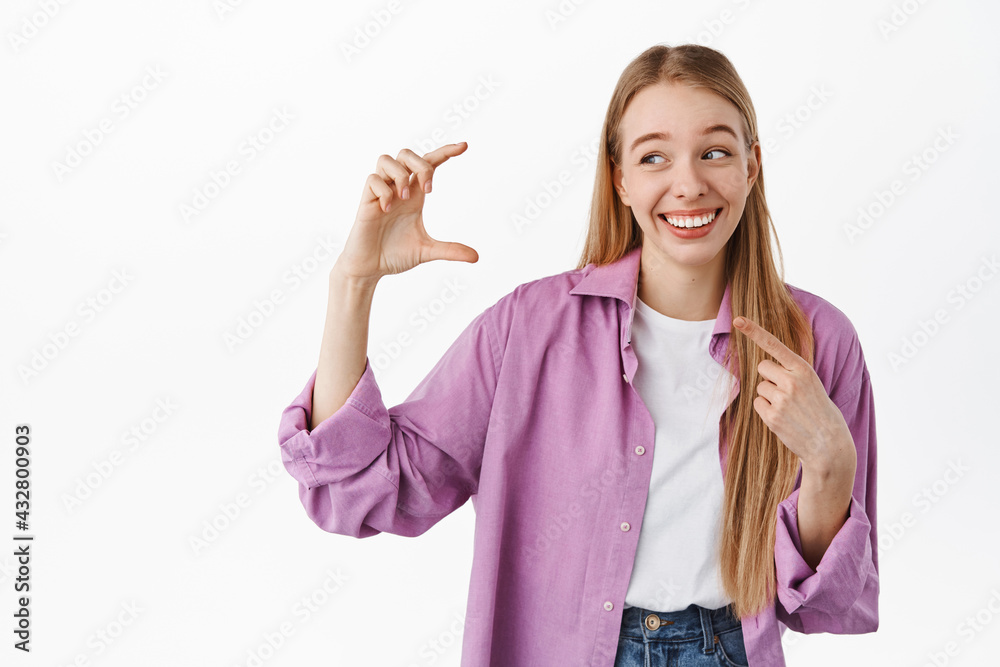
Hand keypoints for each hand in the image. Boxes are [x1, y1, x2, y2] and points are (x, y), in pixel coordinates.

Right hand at [335, 142, 477, 281]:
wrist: (370, 268)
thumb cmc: (395, 255)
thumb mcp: (427, 252)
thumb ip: (450, 251)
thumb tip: (476, 257)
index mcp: (414, 195)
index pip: (429, 163)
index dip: (445, 152)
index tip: (464, 147)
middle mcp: (397, 189)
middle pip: (407, 154)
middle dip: (422, 165)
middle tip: (428, 190)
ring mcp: (380, 193)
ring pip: (386, 159)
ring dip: (400, 175)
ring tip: (404, 198)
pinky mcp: (365, 202)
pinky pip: (372, 180)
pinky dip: (384, 192)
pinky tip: (386, 210)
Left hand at [732, 316, 855, 473]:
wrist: (829, 444)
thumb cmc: (820, 411)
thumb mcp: (813, 384)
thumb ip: (792, 373)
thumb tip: (765, 368)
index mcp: (803, 369)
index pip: (774, 345)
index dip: (754, 331)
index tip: (738, 319)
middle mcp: (791, 381)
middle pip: (762, 367)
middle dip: (770, 377)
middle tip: (787, 392)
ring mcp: (781, 399)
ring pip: (760, 386)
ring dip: (769, 396)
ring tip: (789, 408)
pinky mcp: (772, 416)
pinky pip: (757, 403)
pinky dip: (766, 410)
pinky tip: (783, 418)